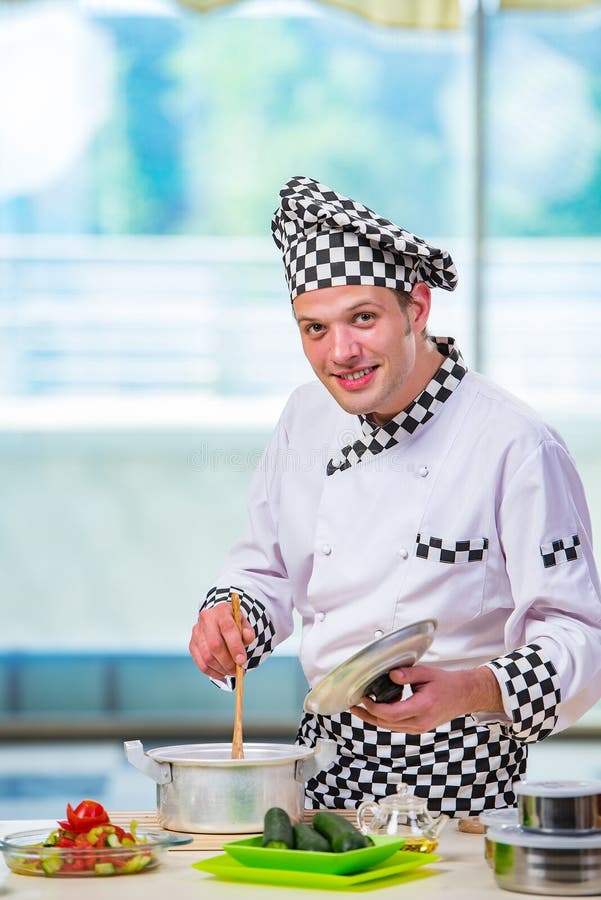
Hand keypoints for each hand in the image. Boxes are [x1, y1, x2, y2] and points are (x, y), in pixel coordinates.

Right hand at [189, 603, 254, 679]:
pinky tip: (222, 672)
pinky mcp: (192, 644)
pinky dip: (213, 672)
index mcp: (222, 610)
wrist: (220, 621)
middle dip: (228, 662)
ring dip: (221, 669)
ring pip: (207, 657)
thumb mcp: (244, 625)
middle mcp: (206, 619)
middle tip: (237, 670)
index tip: (242, 661)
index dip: (235, 646)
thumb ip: (248, 632)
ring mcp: (197, 632)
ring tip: (231, 671)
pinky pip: (201, 664)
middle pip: (215, 645)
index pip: (227, 628)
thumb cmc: (234, 625)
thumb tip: (247, 637)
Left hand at [349, 665, 502, 733]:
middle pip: (386, 724)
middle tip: (353, 706)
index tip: (363, 698)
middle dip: (367, 715)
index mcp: (422, 707)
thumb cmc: (446, 683)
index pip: (391, 713)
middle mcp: (419, 722)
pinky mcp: (419, 728)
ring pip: (390, 727)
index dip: (373, 707)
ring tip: (359, 709)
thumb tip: (390, 675)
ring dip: (373, 719)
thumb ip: (407, 674)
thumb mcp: (427, 673)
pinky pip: (396, 726)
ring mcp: (419, 728)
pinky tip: (376, 710)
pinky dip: (384, 719)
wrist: (464, 696)